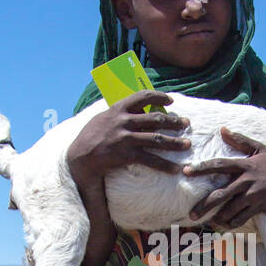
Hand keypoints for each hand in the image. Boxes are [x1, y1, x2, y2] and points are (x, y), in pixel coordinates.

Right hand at [67, 90, 191, 186]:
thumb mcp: (103, 117)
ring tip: (187, 145)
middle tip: (186, 124)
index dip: (159, 96)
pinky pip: (150, 159)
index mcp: (118, 109)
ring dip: (174, 142)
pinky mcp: (126, 154)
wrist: (78, 156)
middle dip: (174, 121)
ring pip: (156, 139)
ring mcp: (125, 138)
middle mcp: (124, 121)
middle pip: (155, 119)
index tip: (171, 101)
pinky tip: (176, 168)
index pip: (142, 96)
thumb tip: (137, 109)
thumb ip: (120, 112)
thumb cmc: (90, 137)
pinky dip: (165, 165)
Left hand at [182, 127, 265, 226]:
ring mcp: (252, 196)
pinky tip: (223, 225)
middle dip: (204, 206)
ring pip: (229, 210)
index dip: (202, 168)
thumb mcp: (261, 149)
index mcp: (245, 165)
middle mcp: (246, 181)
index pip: (219, 165)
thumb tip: (223, 129)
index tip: (186, 171)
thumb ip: (241, 140)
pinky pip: (240, 218)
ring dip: (217, 218)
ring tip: (208, 222)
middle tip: (191, 215)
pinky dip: (230, 223)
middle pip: (220, 195)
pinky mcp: (258, 207)